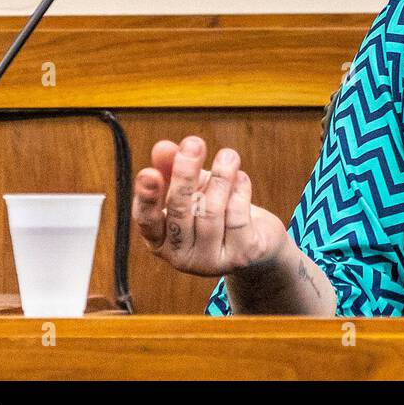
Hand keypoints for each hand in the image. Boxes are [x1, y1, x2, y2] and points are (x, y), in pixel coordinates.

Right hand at [131, 135, 288, 277]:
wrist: (256, 239)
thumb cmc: (215, 210)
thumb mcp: (192, 187)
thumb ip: (173, 168)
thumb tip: (163, 147)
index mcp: (160, 240)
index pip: (147, 220)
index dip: (147, 198)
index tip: (149, 173)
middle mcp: (180, 256)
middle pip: (180, 212)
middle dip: (185, 174)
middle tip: (193, 144)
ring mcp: (210, 260)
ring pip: (211, 213)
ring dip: (220, 178)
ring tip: (228, 155)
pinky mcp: (240, 256)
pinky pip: (237, 218)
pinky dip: (240, 192)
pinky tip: (241, 177)